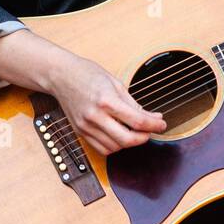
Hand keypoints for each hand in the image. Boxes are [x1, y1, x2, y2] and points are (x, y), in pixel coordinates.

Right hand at [51, 56, 166, 154]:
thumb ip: (133, 104)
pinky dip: (115, 146)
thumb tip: (152, 118)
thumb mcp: (115, 83)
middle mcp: (95, 116)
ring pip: (115, 147)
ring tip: (135, 131)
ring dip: (129, 143)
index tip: (162, 124)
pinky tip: (120, 136)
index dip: (154, 125)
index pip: (137, 121)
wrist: (61, 75)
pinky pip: (101, 148)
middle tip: (150, 131)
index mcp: (106, 100)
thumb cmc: (88, 74)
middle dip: (144, 138)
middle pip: (127, 139)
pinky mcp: (80, 132)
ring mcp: (86, 126)